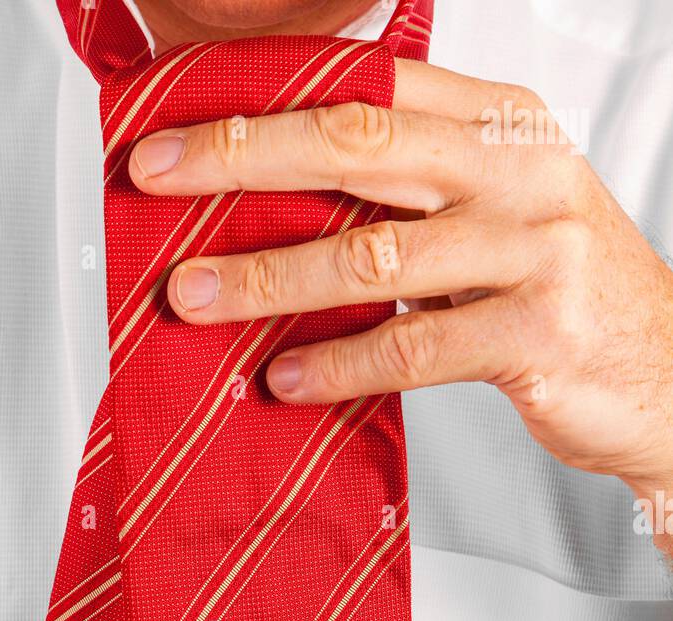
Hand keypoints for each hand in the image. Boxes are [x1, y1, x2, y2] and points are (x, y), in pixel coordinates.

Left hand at [131, 60, 672, 553]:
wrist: (665, 376)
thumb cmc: (560, 295)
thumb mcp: (493, 217)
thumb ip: (408, 197)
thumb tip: (270, 205)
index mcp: (501, 123)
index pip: (366, 87)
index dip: (262, 103)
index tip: (173, 131)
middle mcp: (519, 170)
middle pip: (358, 143)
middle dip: (243, 159)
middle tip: (156, 182)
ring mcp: (535, 248)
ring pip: (373, 252)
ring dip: (268, 276)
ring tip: (195, 298)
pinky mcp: (537, 333)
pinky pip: (413, 343)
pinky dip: (337, 362)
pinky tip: (283, 375)